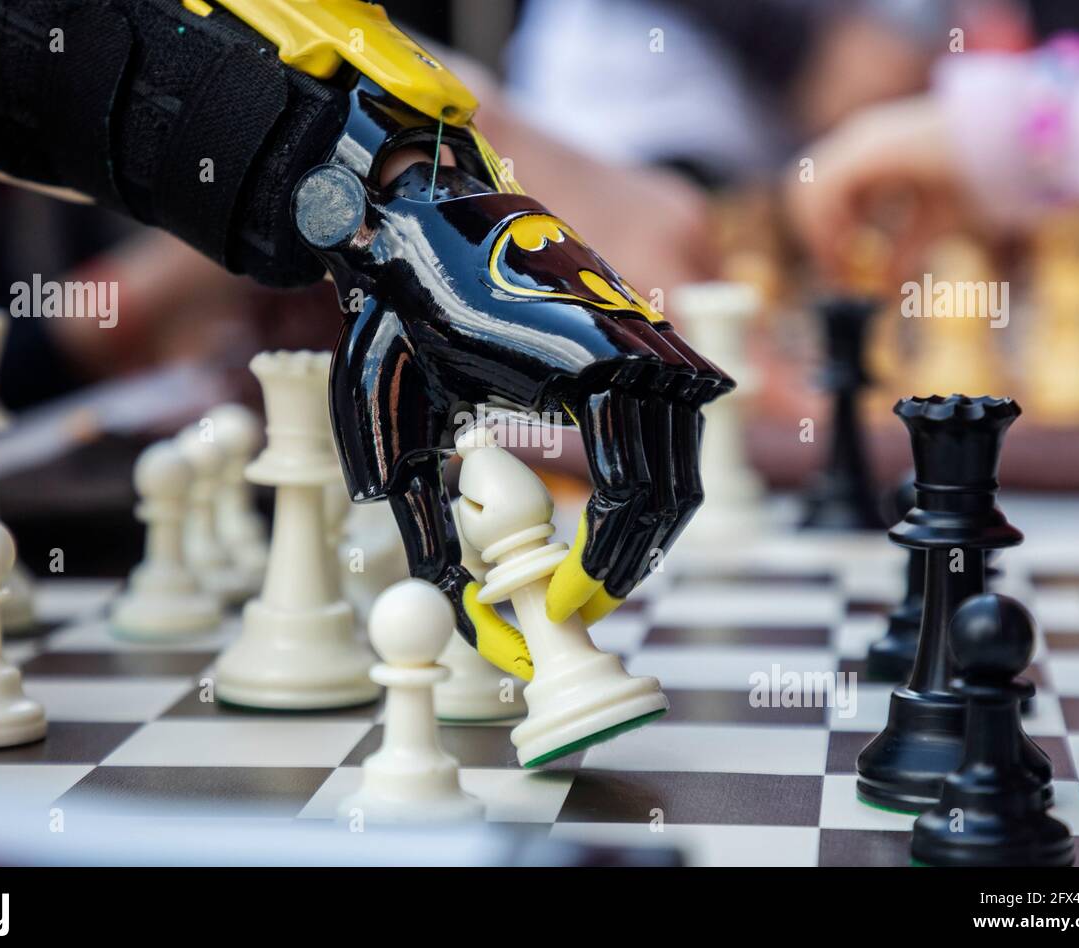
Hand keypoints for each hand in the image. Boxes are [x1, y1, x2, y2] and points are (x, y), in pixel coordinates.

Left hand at [294, 162, 730, 677]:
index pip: (630, 495)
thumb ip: (423, 514)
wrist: (424, 211)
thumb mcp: (396, 418)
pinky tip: (607, 511)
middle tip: (579, 605)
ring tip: (590, 568)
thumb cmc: (403, 308)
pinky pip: (675, 424)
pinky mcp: (648, 332)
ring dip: (645, 526)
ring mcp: (653, 334)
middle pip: (672, 487)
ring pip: (682, 459)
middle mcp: (640, 346)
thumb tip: (449, 603)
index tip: (558, 607)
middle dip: (628, 560)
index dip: (600, 566)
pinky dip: (651, 478)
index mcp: (587, 364)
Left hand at [785, 96, 963, 280]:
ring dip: (818, 230)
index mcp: (869, 156)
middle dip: (815, 234)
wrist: (1007, 145)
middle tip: (837, 271)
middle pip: (804, 191)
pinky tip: (852, 244)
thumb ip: (904, 252)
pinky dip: (829, 221)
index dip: (824, 235)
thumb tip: (884, 289)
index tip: (840, 271)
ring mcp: (860, 140)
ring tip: (845, 259)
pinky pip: (827, 189)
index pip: (823, 196)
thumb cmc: (975, 179)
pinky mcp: (870, 148)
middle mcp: (858, 142)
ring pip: (807, 189)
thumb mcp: (931, 224)